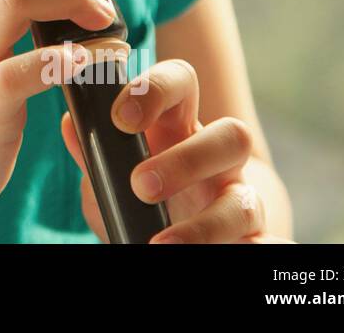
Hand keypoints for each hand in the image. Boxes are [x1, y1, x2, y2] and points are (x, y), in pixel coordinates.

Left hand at [58, 58, 293, 243]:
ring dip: (207, 224)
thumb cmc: (144, 194)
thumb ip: (95, 154)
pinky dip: (255, 255)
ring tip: (162, 243)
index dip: (156, 89)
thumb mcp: (114, 173)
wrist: (186, 235)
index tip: (120, 118)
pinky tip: (222, 259)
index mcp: (180, 128)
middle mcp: (219, 161)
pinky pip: (272, 247)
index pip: (183, 83)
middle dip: (186, 159)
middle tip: (140, 185)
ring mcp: (241, 201)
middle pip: (231, 136)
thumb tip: (71, 124)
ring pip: (247, 201)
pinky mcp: (254, 241)